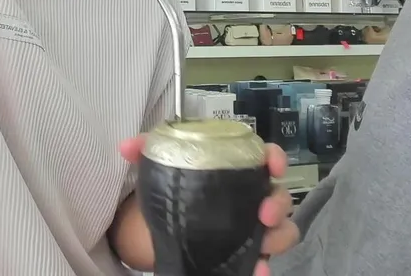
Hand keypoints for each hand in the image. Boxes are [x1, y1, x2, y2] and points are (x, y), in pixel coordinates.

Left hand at [119, 136, 299, 274]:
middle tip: (264, 213)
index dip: (276, 158)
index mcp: (237, 170)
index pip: (267, 157)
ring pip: (283, 231)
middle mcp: (252, 198)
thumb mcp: (158, 170)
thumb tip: (126, 146)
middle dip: (278, 203)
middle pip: (280, 196)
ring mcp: (252, 228)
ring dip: (278, 237)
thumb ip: (146, 153)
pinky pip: (263, 262)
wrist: (159, 230)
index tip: (273, 165)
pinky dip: (262, 268)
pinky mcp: (245, 254)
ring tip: (263, 246)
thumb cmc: (173, 192)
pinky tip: (257, 271)